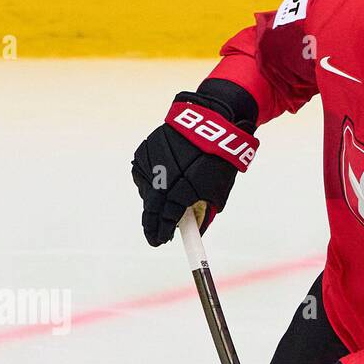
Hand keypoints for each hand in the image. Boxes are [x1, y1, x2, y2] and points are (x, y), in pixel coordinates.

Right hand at [132, 79, 258, 246]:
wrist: (210, 122)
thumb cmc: (218, 160)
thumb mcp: (218, 192)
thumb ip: (204, 213)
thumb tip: (195, 232)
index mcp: (184, 187)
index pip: (168, 218)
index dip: (163, 232)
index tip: (161, 241)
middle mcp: (164, 175)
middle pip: (151, 208)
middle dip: (151, 225)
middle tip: (154, 236)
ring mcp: (152, 162)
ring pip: (146, 191)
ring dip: (152, 203)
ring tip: (162, 207)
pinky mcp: (145, 150)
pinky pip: (144, 174)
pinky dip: (151, 183)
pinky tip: (161, 185)